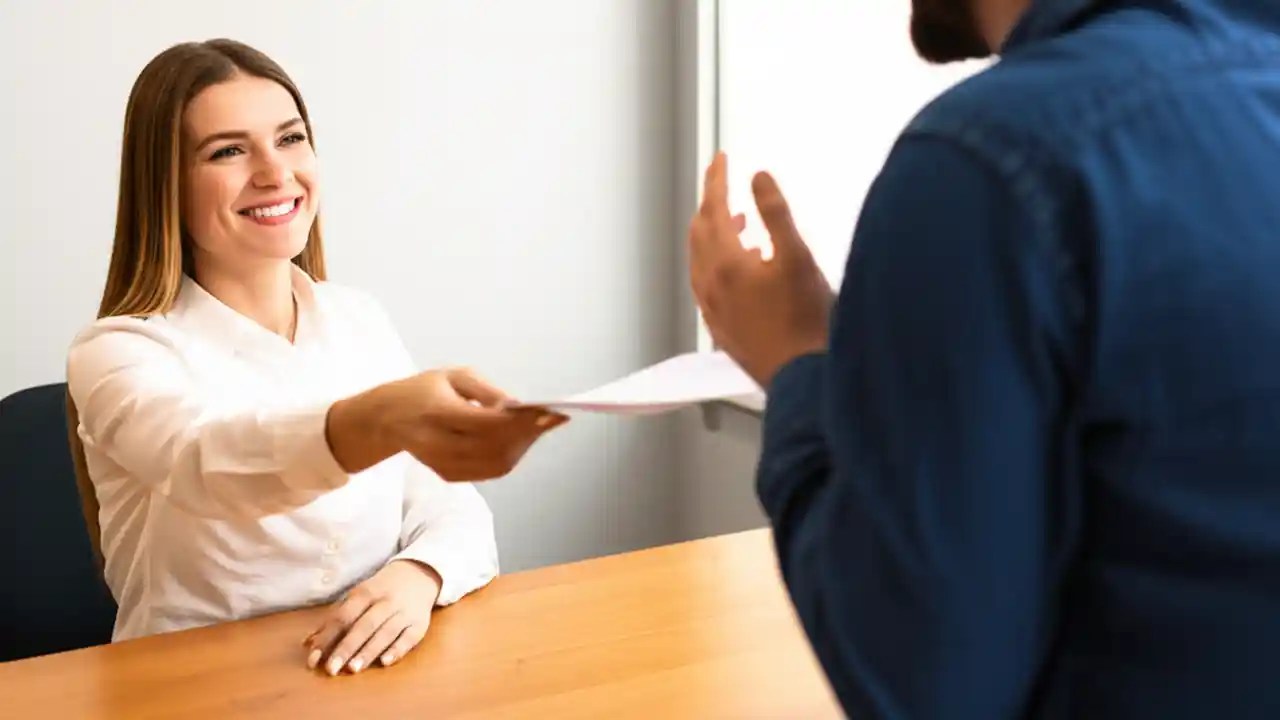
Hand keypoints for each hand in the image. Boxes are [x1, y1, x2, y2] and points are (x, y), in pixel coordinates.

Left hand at [304, 560, 441, 675]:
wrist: (419, 574)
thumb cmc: (381, 590)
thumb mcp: (357, 597)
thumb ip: (334, 619)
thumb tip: (307, 642)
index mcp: (365, 593)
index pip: (343, 617)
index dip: (327, 638)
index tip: (313, 659)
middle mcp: (385, 601)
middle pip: (363, 626)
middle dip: (346, 648)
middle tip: (331, 669)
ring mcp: (404, 612)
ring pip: (385, 632)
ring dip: (369, 651)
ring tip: (353, 668)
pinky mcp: (420, 624)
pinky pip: (409, 638)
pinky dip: (398, 649)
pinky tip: (386, 661)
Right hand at [330, 367, 568, 480]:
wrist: (386, 418)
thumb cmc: (423, 391)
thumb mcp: (453, 376)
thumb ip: (487, 391)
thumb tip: (519, 407)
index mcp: (435, 412)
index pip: (486, 422)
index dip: (522, 420)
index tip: (550, 411)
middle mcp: (435, 442)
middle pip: (494, 447)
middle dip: (529, 433)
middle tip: (553, 418)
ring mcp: (440, 463)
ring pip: (495, 464)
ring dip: (524, 446)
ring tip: (541, 426)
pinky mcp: (447, 475)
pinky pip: (488, 471)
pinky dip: (511, 456)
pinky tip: (522, 439)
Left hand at [688, 152, 832, 386]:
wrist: (799, 377)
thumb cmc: (805, 320)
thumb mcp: (798, 258)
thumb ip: (776, 214)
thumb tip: (758, 177)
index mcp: (727, 262)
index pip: (714, 208)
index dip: (717, 179)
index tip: (721, 158)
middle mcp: (710, 283)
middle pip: (700, 231)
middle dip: (711, 202)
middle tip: (722, 182)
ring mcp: (711, 306)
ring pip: (700, 258)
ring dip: (713, 232)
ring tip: (738, 221)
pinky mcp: (719, 325)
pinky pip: (705, 282)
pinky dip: (714, 261)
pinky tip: (739, 266)